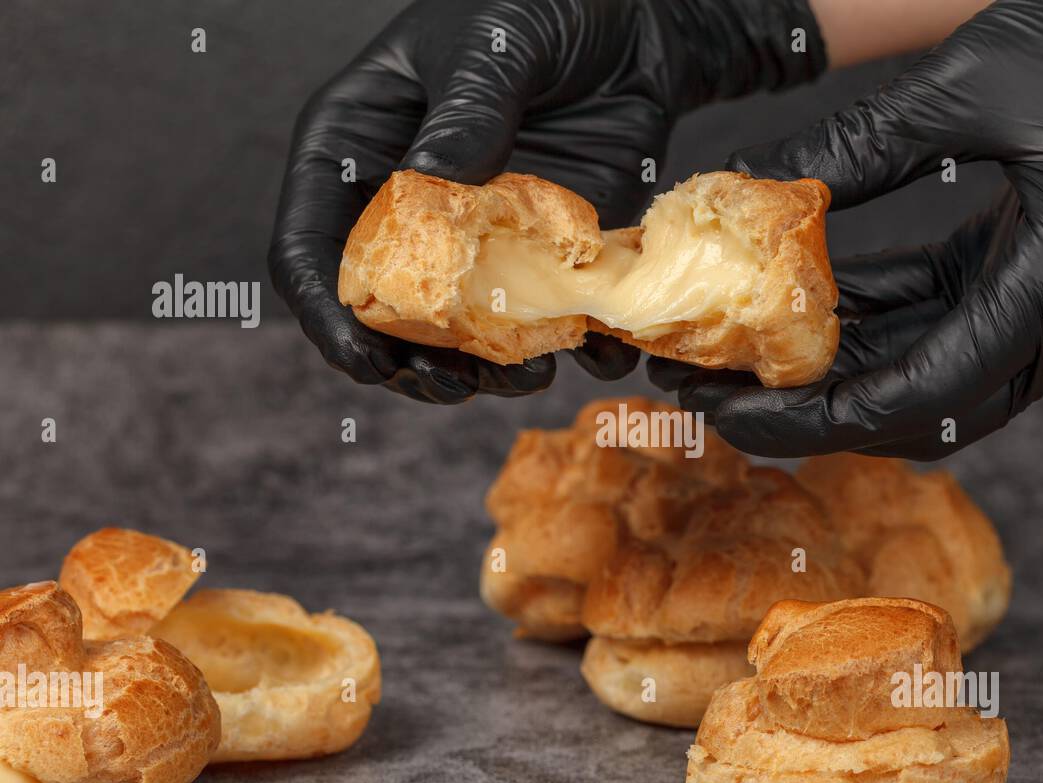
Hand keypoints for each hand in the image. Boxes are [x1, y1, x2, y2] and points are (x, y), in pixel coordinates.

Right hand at [268, 0, 824, 402]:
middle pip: (382, 312)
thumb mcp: (496, 41)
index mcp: (356, 147)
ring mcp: (474, 238)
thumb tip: (431, 183)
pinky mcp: (540, 254)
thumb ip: (467, 110)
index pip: (310, 246)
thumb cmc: (542, 3)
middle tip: (455, 387)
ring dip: (487, 370)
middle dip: (411, 363)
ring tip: (527, 380)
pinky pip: (540, 319)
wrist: (636, 18)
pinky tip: (592, 353)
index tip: (367, 360)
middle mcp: (406, 206)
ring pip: (458, 332)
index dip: (327, 314)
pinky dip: (566, 347)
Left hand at [655, 0, 1042, 455]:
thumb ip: (865, 146)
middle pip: (925, 409)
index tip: (730, 411)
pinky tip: (812, 311)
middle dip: (817, 409)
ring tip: (746, 358)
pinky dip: (886, 326)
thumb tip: (764, 187)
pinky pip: (956, 328)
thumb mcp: (974, 81)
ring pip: (937, 376)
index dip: (816, 416)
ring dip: (845, 371)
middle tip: (718, 395)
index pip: (922, 396)